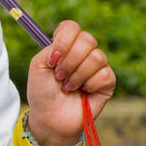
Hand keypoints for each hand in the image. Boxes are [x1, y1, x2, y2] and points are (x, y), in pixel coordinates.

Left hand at [26, 19, 115, 145]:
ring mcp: (97, 66)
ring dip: (78, 75)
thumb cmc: (42, 92)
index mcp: (66, 45)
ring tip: (67, 87)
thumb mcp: (37, 67)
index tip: (53, 58)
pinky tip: (83, 92)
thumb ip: (49, 49)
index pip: (71, 27)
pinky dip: (90, 85)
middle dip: (70, 60)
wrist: (50, 118)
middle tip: (59, 76)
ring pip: (97, 57)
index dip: (63, 40)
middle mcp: (83, 52)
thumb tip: (62, 44)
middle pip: (87, 39)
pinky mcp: (107, 82)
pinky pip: (105, 74)